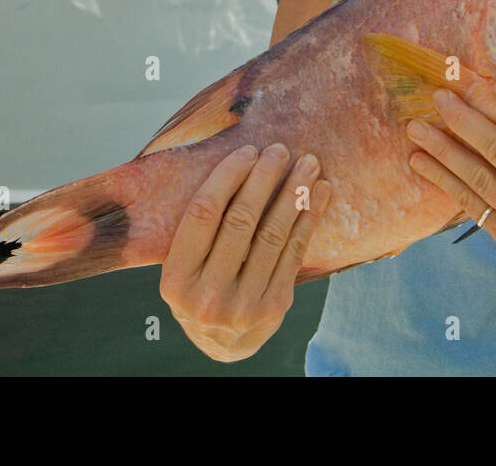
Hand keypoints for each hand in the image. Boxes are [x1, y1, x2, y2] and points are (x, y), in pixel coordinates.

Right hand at [159, 143, 331, 362]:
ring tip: (308, 164)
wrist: (222, 344)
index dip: (227, 177)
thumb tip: (230, 163)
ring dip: (293, 194)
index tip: (247, 151)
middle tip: (279, 150)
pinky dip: (308, 218)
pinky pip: (294, 252)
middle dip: (264, 179)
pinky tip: (319, 193)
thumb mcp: (181, 267)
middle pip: (240, 221)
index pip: (202, 213)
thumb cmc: (199, 288)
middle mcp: (208, 294)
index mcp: (176, 278)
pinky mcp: (276, 306)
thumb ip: (196, 229)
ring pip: (273, 235)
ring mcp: (244, 304)